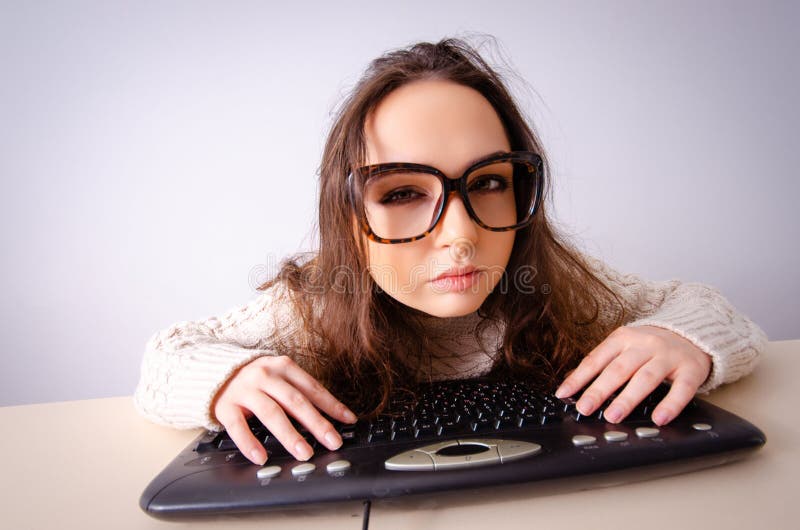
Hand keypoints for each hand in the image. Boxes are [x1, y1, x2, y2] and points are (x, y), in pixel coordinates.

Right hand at [211, 355, 357, 465]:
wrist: (215, 371)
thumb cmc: (255, 378)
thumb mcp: (279, 376)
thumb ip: (300, 392)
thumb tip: (329, 415)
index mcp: (283, 366)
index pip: (312, 388)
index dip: (331, 405)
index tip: (347, 420)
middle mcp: (265, 376)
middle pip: (295, 401)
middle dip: (316, 423)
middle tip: (332, 440)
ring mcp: (245, 390)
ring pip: (271, 413)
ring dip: (289, 435)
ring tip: (304, 452)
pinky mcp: (226, 406)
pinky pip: (238, 426)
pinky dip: (249, 443)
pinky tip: (260, 457)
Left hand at [554, 325, 711, 425]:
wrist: (691, 332)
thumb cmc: (651, 345)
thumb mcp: (625, 345)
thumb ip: (604, 362)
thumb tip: (575, 385)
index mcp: (623, 338)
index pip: (597, 359)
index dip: (579, 377)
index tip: (564, 394)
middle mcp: (645, 345)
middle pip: (619, 369)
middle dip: (599, 390)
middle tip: (585, 408)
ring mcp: (668, 356)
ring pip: (646, 378)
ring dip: (627, 399)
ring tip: (613, 416)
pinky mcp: (690, 369)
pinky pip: (681, 389)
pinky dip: (670, 404)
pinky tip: (659, 418)